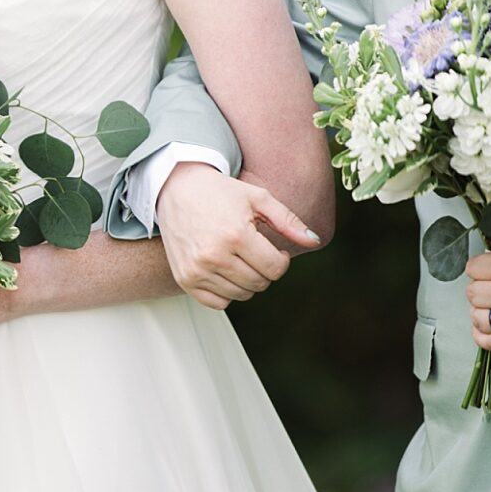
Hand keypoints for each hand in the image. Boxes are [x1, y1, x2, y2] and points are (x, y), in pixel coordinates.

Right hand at [154, 162, 321, 309]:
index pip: (275, 268)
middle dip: (265, 270)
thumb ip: (289, 220)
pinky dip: (226, 292)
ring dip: (247, 280)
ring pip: (241, 294)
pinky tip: (224, 271)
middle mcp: (213, 256)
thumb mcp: (258, 198)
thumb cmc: (220, 192)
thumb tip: (315, 241)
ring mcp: (196, 269)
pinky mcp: (184, 278)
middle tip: (256, 252)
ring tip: (239, 258)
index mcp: (235, 235)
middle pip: (259, 284)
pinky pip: (217, 302)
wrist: (175, 188)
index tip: (274, 248)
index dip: (282, 260)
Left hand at [466, 250, 490, 352]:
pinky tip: (487, 328)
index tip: (485, 271)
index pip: (474, 268)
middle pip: (472, 293)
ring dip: (482, 312)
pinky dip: (483, 336)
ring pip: (477, 317)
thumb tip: (488, 264)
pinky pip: (490, 342)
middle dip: (480, 289)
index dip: (478, 269)